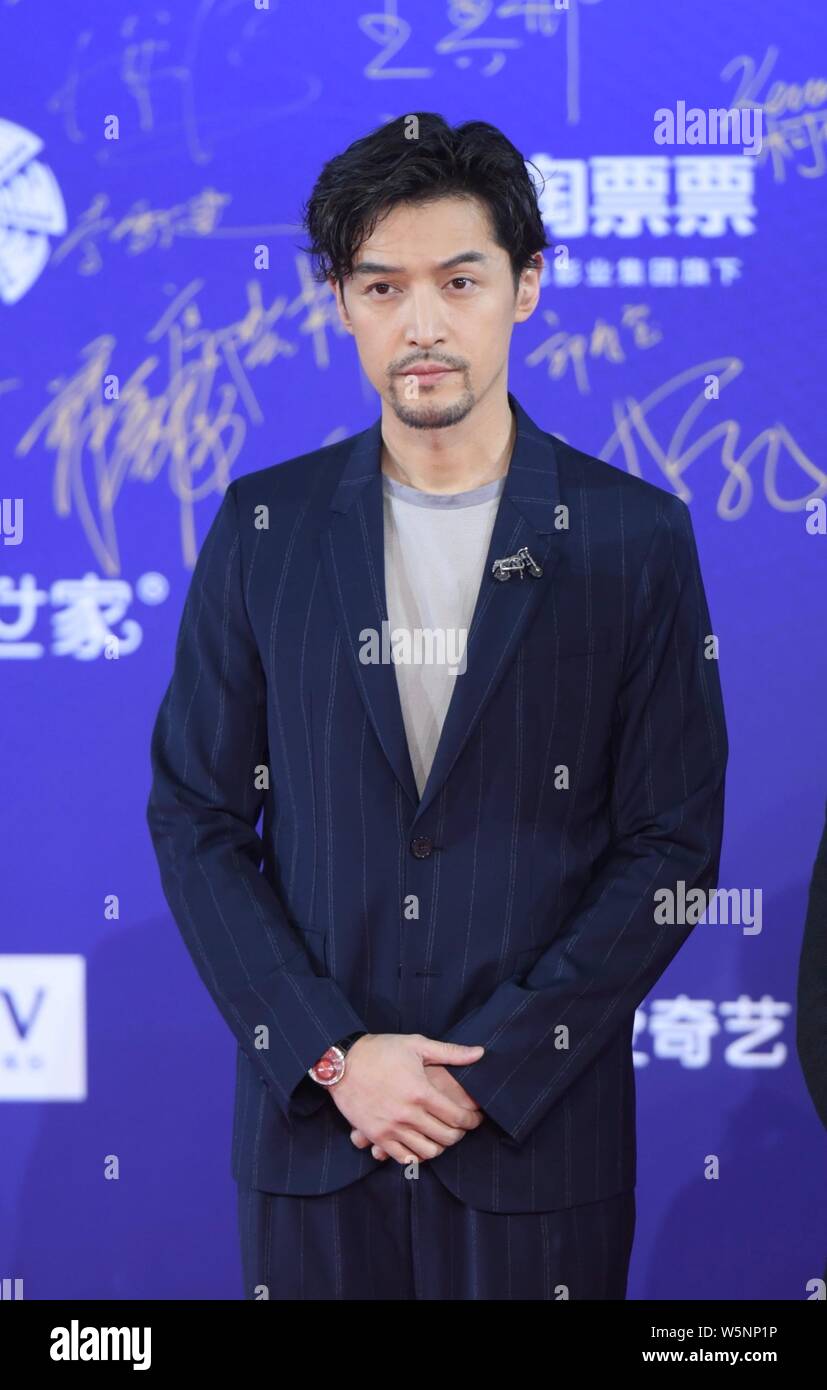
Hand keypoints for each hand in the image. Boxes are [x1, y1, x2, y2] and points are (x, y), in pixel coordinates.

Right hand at [328, 1033, 484, 1165]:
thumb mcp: (416, 1044)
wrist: (341, 1063)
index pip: (457, 1117)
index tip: (476, 1118)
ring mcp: (391, 1128)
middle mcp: (408, 1114)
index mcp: (421, 1092)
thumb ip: (450, 1052)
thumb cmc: (380, 1050)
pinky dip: (417, 1156)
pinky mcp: (377, 1136)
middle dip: (460, 1134)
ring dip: (440, 1146)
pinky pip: (403, 1158)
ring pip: (428, 1152)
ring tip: (441, 1135)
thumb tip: (480, 1053)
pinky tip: (420, 1144)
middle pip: (446, 1138)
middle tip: (461, 1127)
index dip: (472, 1120)